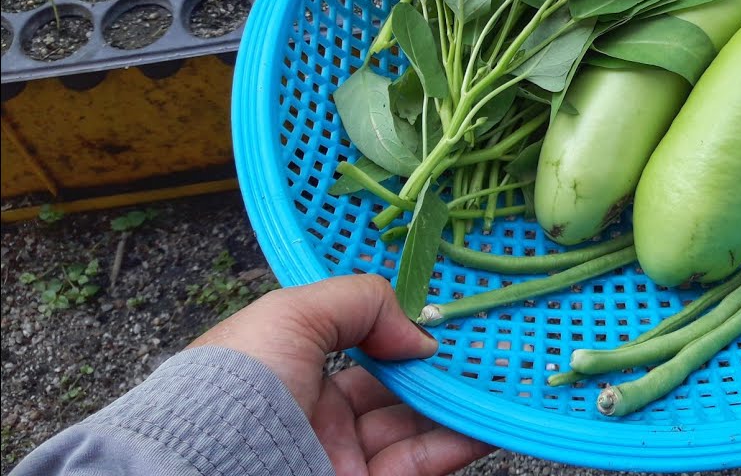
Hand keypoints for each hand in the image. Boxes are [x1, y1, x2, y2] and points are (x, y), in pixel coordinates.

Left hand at [189, 274, 493, 475]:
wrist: (212, 470)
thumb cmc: (238, 386)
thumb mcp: (290, 315)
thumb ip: (359, 302)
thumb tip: (416, 336)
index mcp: (289, 365)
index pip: (355, 342)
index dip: (399, 328)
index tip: (444, 316)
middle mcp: (316, 412)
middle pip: (394, 384)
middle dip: (441, 364)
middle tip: (491, 343)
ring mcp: (340, 454)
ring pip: (416, 422)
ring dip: (462, 399)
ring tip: (505, 374)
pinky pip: (424, 461)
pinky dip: (462, 440)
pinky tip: (491, 417)